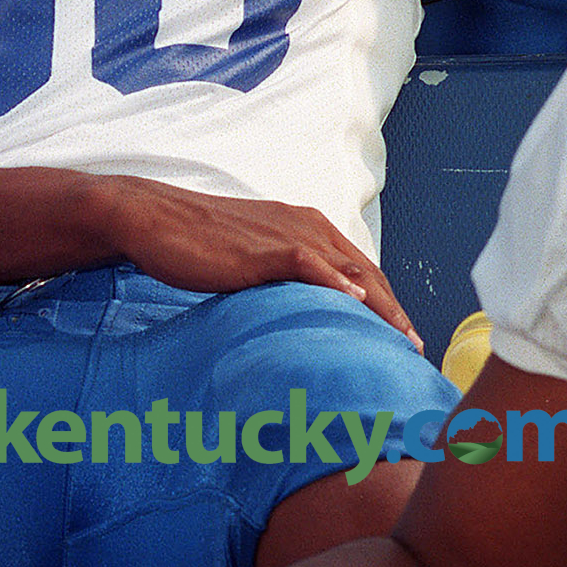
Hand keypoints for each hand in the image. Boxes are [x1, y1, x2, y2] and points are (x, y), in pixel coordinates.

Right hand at [109, 180, 419, 350]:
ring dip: (382, 308)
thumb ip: (280, 274)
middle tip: (414, 349)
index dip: (387, 301)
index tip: (402, 335)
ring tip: (401, 340)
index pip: (360, 268)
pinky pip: (310, 265)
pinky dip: (336, 284)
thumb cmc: (194, 239)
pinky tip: (355, 305)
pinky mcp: (263, 248)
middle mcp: (306, 226)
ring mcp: (286, 234)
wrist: (152, 217)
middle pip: (367, 272)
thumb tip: (294, 309)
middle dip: (395, 311)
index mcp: (306, 225)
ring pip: (349, 272)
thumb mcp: (250, 255)